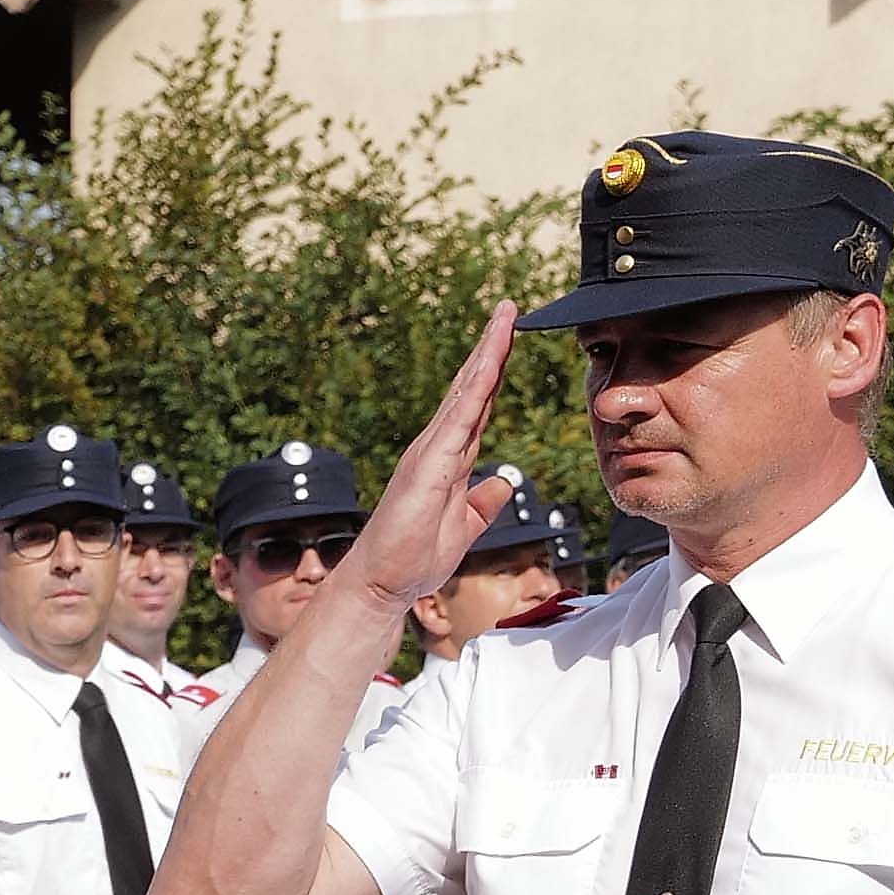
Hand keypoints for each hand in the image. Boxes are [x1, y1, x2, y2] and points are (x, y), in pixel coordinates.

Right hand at [338, 303, 529, 614]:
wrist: (381, 585)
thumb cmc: (412, 560)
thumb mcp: (466, 528)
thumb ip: (484, 503)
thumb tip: (504, 481)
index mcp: (449, 460)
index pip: (477, 406)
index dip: (494, 371)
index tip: (511, 338)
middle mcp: (437, 448)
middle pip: (470, 388)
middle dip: (491, 347)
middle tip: (509, 309)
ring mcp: (430, 454)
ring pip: (466, 393)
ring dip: (486, 354)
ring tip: (504, 319)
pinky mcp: (428, 467)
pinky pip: (459, 419)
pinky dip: (475, 388)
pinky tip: (491, 363)